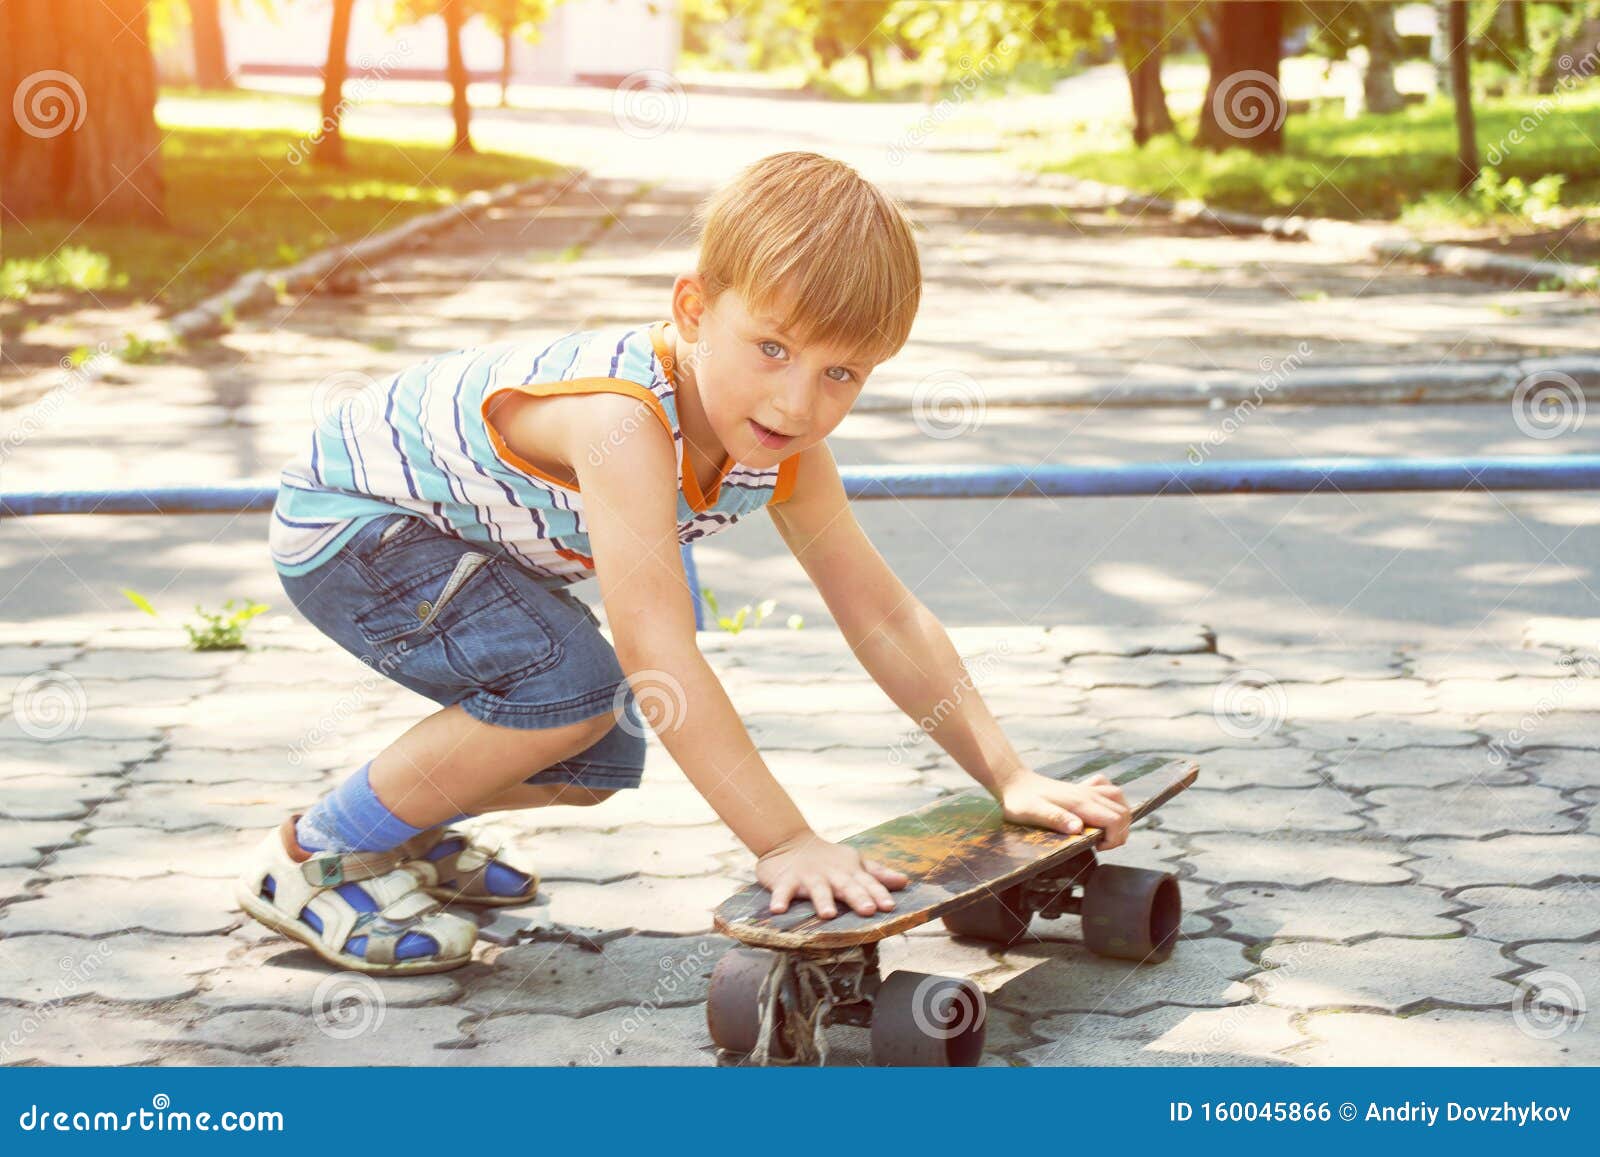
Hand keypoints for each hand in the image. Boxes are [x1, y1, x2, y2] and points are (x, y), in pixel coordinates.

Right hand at [756, 831, 908, 918]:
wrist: (789, 841)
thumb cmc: (828, 858)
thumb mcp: (855, 863)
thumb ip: (878, 875)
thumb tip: (905, 881)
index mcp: (849, 872)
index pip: (868, 883)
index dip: (879, 894)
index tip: (889, 906)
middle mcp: (831, 875)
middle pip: (846, 886)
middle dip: (857, 897)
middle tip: (867, 910)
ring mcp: (808, 877)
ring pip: (817, 890)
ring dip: (822, 901)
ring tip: (828, 914)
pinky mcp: (785, 880)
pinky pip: (782, 890)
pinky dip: (779, 899)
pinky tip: (778, 911)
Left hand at [997, 771, 1131, 849]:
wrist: (1013, 781)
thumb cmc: (1019, 801)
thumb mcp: (1032, 813)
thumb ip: (1056, 819)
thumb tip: (1078, 828)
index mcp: (1080, 803)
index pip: (1115, 819)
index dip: (1114, 838)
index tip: (1097, 847)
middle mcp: (1087, 794)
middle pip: (1122, 811)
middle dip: (1119, 832)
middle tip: (1099, 843)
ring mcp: (1085, 789)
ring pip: (1118, 798)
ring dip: (1120, 816)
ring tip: (1103, 830)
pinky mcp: (1081, 788)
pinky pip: (1106, 788)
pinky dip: (1110, 799)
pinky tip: (1098, 809)